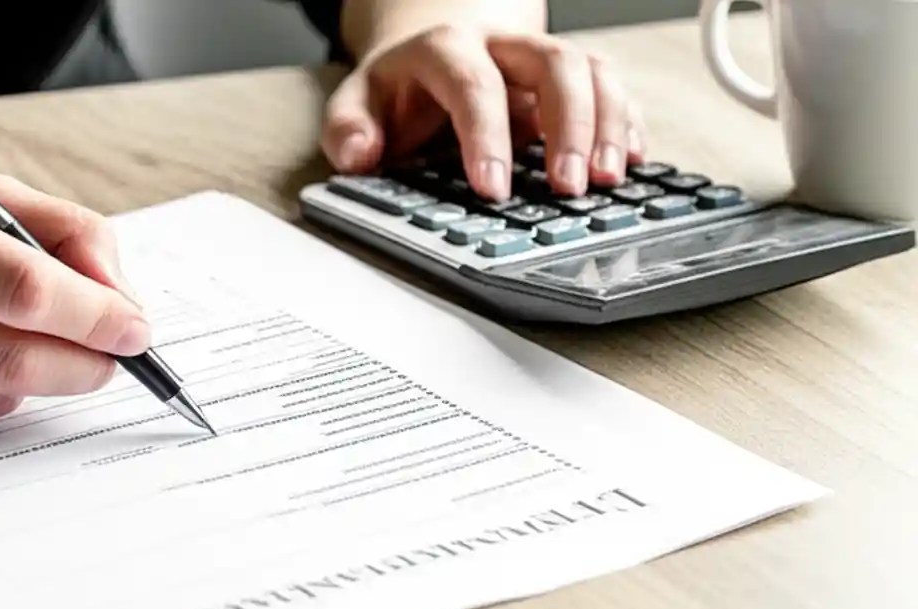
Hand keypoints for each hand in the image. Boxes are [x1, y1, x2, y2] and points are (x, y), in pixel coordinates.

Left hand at [321, 24, 645, 199]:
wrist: (430, 55)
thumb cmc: (398, 91)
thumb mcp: (357, 104)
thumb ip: (349, 129)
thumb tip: (359, 154)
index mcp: (446, 49)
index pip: (473, 84)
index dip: (486, 135)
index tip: (492, 189)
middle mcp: (502, 45)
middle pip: (553, 63)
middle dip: (568, 126)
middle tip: (568, 188)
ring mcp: (541, 59)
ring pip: (592, 70)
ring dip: (609, 124)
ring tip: (610, 179)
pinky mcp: (571, 79)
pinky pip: (612, 86)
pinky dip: (628, 122)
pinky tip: (633, 161)